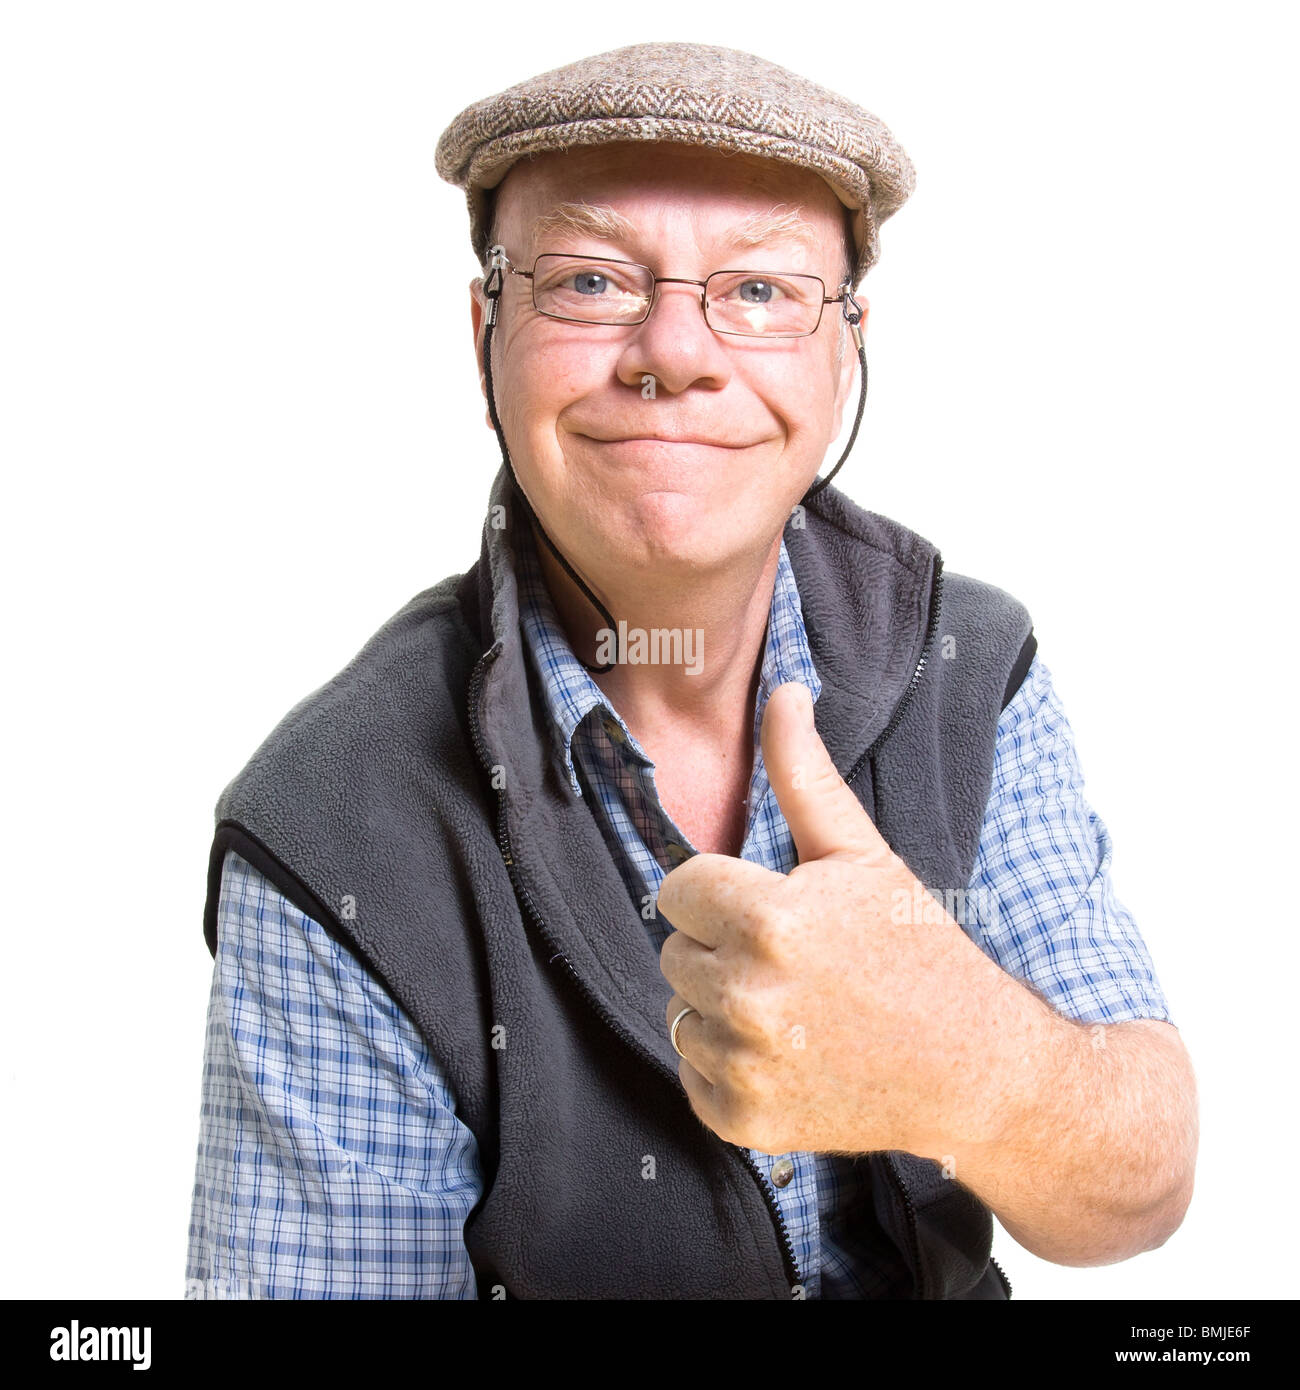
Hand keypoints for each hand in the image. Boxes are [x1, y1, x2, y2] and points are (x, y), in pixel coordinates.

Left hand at [658, 681, 1017, 1157]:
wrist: (975, 1068)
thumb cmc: (918, 950)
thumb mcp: (861, 854)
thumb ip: (803, 773)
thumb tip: (782, 690)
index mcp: (770, 920)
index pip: (678, 889)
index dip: (720, 892)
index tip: (768, 904)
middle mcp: (748, 997)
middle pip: (674, 949)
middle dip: (719, 946)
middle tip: (791, 958)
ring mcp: (744, 1066)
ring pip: (679, 1011)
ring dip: (720, 1006)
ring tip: (793, 1005)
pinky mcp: (743, 1122)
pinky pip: (691, 1073)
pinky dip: (726, 1066)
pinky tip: (788, 1052)